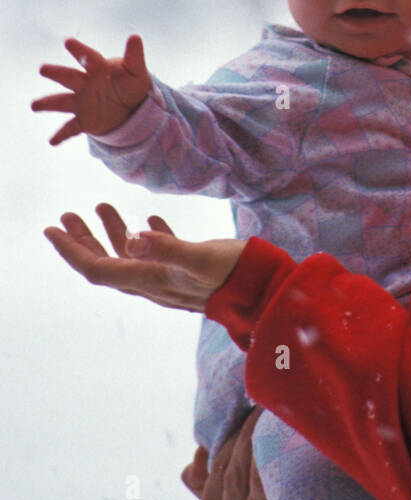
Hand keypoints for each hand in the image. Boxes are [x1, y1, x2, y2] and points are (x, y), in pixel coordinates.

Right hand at [32, 35, 151, 144]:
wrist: (132, 108)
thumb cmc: (130, 83)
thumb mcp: (136, 70)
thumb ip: (134, 55)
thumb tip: (135, 37)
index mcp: (98, 68)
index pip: (88, 58)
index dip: (79, 50)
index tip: (68, 42)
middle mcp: (85, 84)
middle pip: (69, 77)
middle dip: (57, 73)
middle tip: (43, 69)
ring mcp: (82, 102)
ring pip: (62, 101)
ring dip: (48, 103)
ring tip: (35, 105)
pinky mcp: (84, 120)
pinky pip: (71, 128)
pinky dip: (61, 135)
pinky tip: (52, 141)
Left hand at [44, 203, 245, 312]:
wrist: (269, 293)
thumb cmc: (237, 275)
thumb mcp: (201, 257)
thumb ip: (167, 247)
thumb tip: (131, 237)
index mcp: (150, 280)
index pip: (97, 268)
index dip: (71, 250)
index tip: (52, 229)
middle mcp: (154, 284)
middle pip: (106, 264)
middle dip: (83, 240)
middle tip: (67, 215)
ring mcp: (171, 279)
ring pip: (129, 258)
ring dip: (112, 233)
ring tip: (101, 206)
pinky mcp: (190, 272)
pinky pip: (157, 255)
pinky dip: (146, 236)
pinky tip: (148, 220)